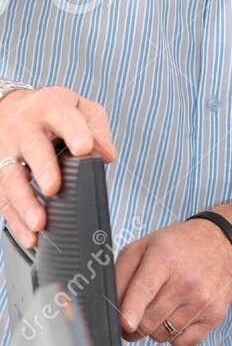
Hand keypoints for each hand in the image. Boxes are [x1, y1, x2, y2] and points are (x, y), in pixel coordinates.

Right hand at [0, 86, 116, 249]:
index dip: (75, 133)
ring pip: (11, 178)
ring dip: (24, 203)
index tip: (84, 148)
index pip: (63, 118)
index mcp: (50, 108)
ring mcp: (6, 151)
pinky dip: (15, 221)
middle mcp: (24, 128)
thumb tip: (107, 154)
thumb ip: (96, 128)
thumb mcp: (79, 108)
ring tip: (39, 223)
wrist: (10, 108)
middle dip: (43, 168)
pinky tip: (30, 237)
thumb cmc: (53, 113)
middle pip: (32, 149)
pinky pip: (2, 198)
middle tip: (53, 188)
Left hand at [116, 219, 231, 345]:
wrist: (219, 244)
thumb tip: (112, 307)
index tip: (126, 324)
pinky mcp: (214, 316)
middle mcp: (187, 281)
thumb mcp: (142, 248)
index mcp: (165, 258)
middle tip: (134, 316)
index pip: (146, 288)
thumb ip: (121, 275)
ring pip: (163, 335)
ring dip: (155, 329)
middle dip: (134, 325)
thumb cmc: (177, 247)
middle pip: (149, 321)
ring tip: (162, 307)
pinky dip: (174, 337)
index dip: (132, 309)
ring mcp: (203, 300)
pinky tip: (177, 316)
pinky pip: (182, 343)